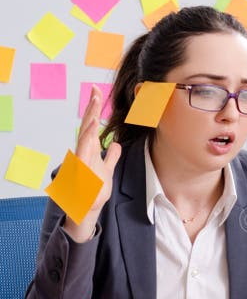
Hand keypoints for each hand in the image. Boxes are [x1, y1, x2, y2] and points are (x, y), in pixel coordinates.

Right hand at [62, 85, 121, 242]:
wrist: (86, 209)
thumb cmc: (93, 190)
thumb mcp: (107, 170)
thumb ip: (111, 156)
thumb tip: (115, 144)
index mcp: (90, 151)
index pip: (92, 125)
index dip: (95, 109)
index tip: (98, 92)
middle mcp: (84, 153)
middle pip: (87, 126)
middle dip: (91, 108)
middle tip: (95, 90)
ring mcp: (81, 162)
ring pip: (84, 138)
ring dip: (89, 120)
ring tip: (94, 105)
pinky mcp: (80, 173)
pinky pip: (83, 155)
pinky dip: (87, 143)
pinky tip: (92, 131)